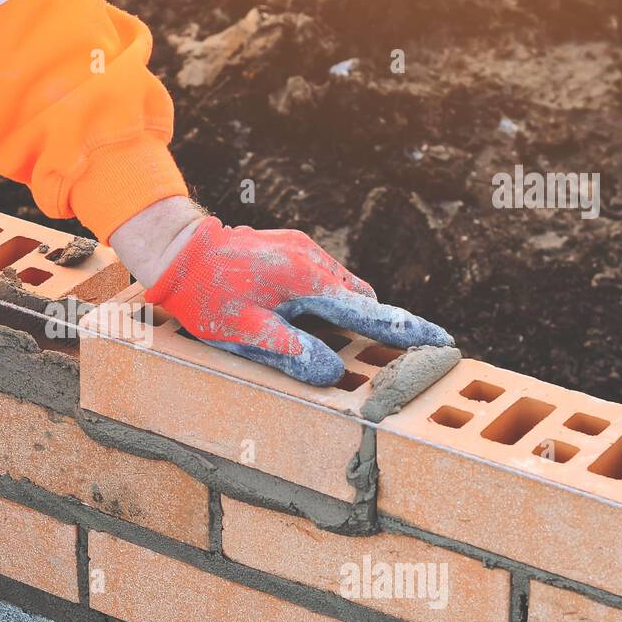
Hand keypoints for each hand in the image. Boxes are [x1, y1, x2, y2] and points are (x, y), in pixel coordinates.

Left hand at [112, 199, 452, 385]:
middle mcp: (314, 260)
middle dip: (361, 328)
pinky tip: (286, 311)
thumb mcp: (248, 335)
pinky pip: (320, 276)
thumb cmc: (210, 297)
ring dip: (335, 313)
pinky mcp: (291, 245)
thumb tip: (332, 375)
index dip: (408, 332)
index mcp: (310, 283)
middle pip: (359, 301)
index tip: (441, 341)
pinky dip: (318, 298)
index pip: (372, 314)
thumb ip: (293, 354)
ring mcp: (304, 249)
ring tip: (299, 332)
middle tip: (346, 354)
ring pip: (340, 288)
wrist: (180, 251)